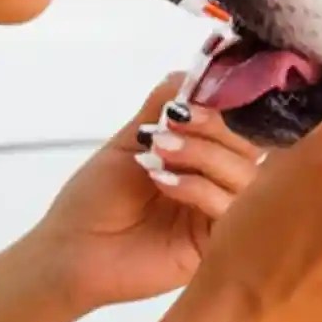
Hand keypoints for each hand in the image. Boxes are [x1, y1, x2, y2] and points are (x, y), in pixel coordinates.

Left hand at [29, 72, 262, 312]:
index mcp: (205, 158)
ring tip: (160, 151)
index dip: (229, 107)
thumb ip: (163, 104)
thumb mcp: (130, 138)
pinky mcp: (215, 246)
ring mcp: (219, 215)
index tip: (200, 94)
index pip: (240, 127)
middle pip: (250, 148)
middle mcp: (218, 184)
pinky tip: (164, 183)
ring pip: (246, 176)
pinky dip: (199, 188)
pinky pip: (230, 210)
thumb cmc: (96, 198)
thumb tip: (193, 72)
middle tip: (171, 123)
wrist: (71, 250)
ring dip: (204, 155)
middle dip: (213, 128)